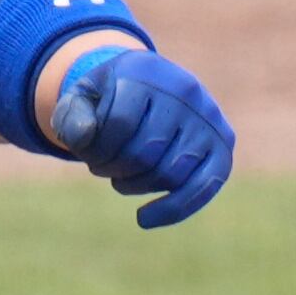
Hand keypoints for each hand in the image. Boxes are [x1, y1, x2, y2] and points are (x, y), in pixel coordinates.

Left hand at [49, 50, 233, 228]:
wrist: (150, 84)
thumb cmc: (110, 94)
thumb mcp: (82, 95)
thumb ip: (72, 114)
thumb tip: (82, 139)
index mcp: (147, 74)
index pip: (119, 122)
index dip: (94, 147)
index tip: (84, 150)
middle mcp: (186, 94)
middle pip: (143, 153)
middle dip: (112, 168)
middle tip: (99, 166)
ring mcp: (209, 122)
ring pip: (168, 174)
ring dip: (134, 186)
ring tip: (119, 177)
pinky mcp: (223, 148)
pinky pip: (203, 188)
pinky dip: (173, 209)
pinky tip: (144, 220)